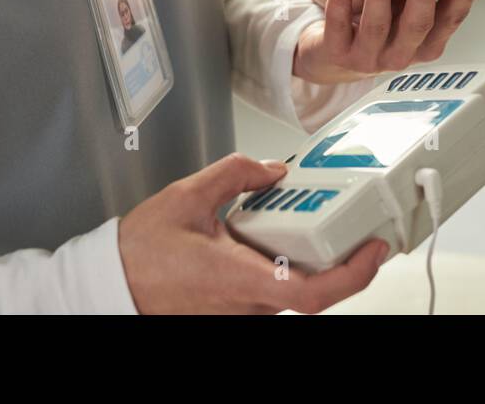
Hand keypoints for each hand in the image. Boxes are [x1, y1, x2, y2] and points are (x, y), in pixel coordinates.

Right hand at [118, 153, 388, 313]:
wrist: (110, 286)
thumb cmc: (140, 253)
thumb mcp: (188, 196)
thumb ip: (236, 174)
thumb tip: (273, 170)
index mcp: (239, 278)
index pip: (314, 293)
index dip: (354, 274)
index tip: (374, 249)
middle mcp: (247, 305)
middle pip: (315, 291)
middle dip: (342, 259)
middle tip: (358, 224)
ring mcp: (242, 314)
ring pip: (295, 292)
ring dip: (312, 261)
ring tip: (316, 221)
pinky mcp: (236, 313)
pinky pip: (275, 293)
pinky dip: (287, 266)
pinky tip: (281, 238)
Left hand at [293, 0, 484, 85]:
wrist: (333, 55)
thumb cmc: (380, 25)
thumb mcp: (407, 10)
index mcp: (424, 45)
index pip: (449, 22)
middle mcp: (399, 55)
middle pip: (416, 27)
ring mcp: (366, 57)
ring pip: (376, 25)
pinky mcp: (336, 52)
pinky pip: (338, 24)